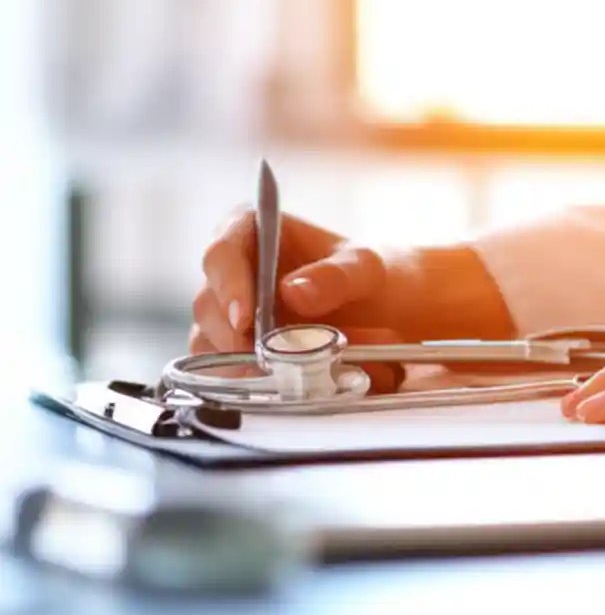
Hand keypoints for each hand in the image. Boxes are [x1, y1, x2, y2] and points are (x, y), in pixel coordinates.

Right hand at [191, 209, 514, 392]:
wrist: (386, 310)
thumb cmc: (369, 276)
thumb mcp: (365, 268)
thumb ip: (335, 276)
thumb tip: (293, 292)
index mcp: (250, 231)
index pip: (221, 254)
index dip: (228, 286)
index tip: (245, 318)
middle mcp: (231, 273)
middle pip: (209, 306)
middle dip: (239, 336)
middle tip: (273, 357)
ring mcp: (229, 315)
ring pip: (212, 346)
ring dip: (251, 364)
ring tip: (299, 371)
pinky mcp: (236, 351)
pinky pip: (229, 372)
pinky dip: (259, 382)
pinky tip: (292, 383)